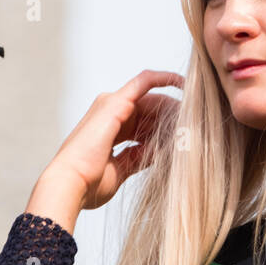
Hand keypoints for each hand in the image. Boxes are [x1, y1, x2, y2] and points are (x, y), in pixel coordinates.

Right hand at [25, 69, 183, 233]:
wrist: (70, 185)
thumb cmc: (89, 184)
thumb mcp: (121, 169)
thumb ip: (140, 156)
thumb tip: (161, 150)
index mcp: (108, 129)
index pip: (145, 123)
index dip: (164, 127)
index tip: (184, 135)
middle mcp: (109, 112)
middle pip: (151, 109)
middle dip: (172, 117)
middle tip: (195, 128)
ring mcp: (111, 104)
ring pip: (152, 98)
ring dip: (173, 107)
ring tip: (194, 119)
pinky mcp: (116, 102)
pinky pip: (146, 81)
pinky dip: (166, 79)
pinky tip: (184, 83)